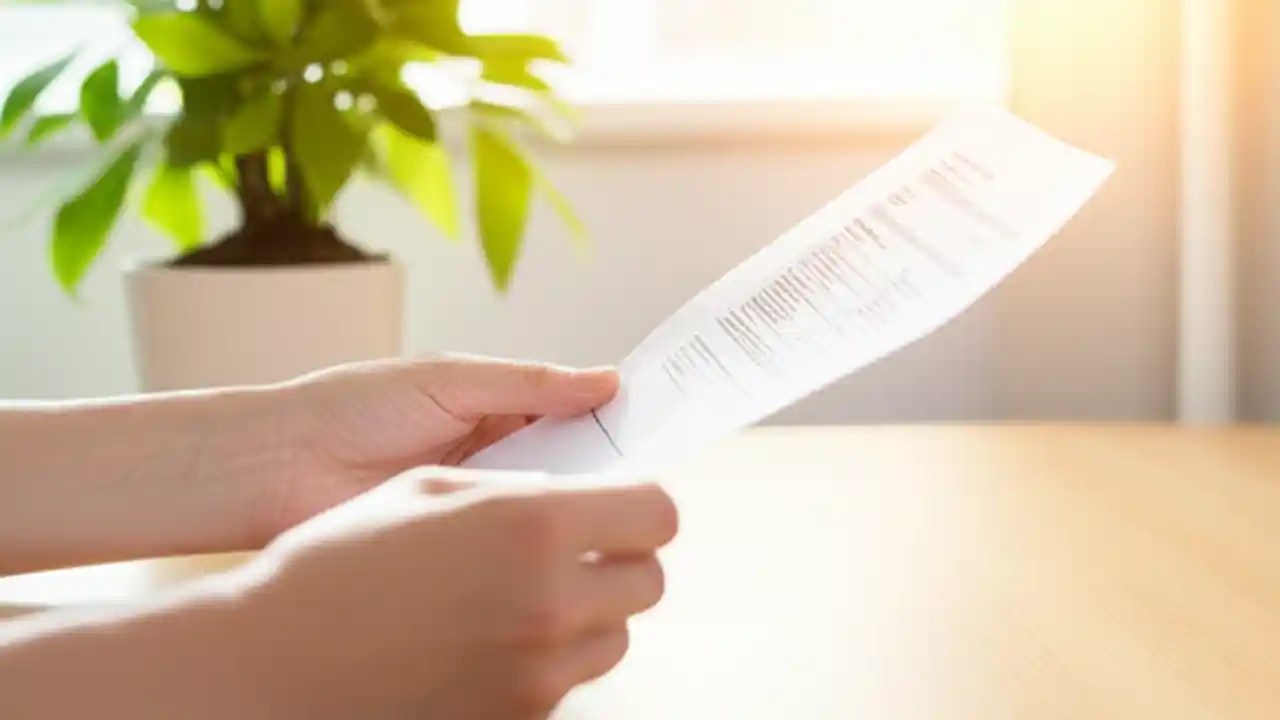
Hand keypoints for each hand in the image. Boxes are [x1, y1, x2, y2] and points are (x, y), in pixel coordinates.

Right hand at [237, 467, 677, 719]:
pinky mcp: (517, 719)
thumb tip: (570, 497)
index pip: (658, 513)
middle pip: (648, 581)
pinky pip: (566, 684)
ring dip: (589, 615)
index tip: (623, 506)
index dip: (642, 505)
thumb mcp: (429, 489)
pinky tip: (488, 642)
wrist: (271, 663)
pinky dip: (546, 661)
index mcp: (535, 527)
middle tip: (575, 551)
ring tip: (523, 599)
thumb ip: (519, 493)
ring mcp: (538, 672)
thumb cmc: (336, 567)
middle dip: (619, 560)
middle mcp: (551, 602)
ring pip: (614, 638)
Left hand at [252, 356, 618, 541]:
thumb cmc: (350, 406)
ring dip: (573, 498)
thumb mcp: (449, 380)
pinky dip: (537, 535)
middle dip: (604, 459)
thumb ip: (529, 383)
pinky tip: (564, 537)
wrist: (276, 466)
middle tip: (649, 467)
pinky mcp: (458, 542)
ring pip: (546, 498)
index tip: (662, 412)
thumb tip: (608, 379)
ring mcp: (476, 498)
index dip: (612, 409)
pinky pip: (511, 536)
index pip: (569, 405)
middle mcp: (490, 451)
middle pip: (568, 456)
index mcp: (491, 403)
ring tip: (614, 500)